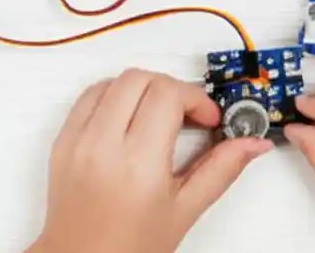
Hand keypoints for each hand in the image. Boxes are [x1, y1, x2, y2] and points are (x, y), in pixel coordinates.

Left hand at [28, 69, 272, 252]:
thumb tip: (253, 144)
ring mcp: (77, 141)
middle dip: (170, 88)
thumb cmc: (130, 247)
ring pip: (112, 81)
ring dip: (140, 89)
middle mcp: (103, 146)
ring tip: (157, 117)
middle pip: (140, 78)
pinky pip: (87, 97)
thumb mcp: (185, 210)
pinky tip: (128, 120)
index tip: (207, 118)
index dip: (195, 98)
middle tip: (186, 115)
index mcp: (138, 164)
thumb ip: (221, 169)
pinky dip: (112, 97)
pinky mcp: (62, 142)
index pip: (167, 94)